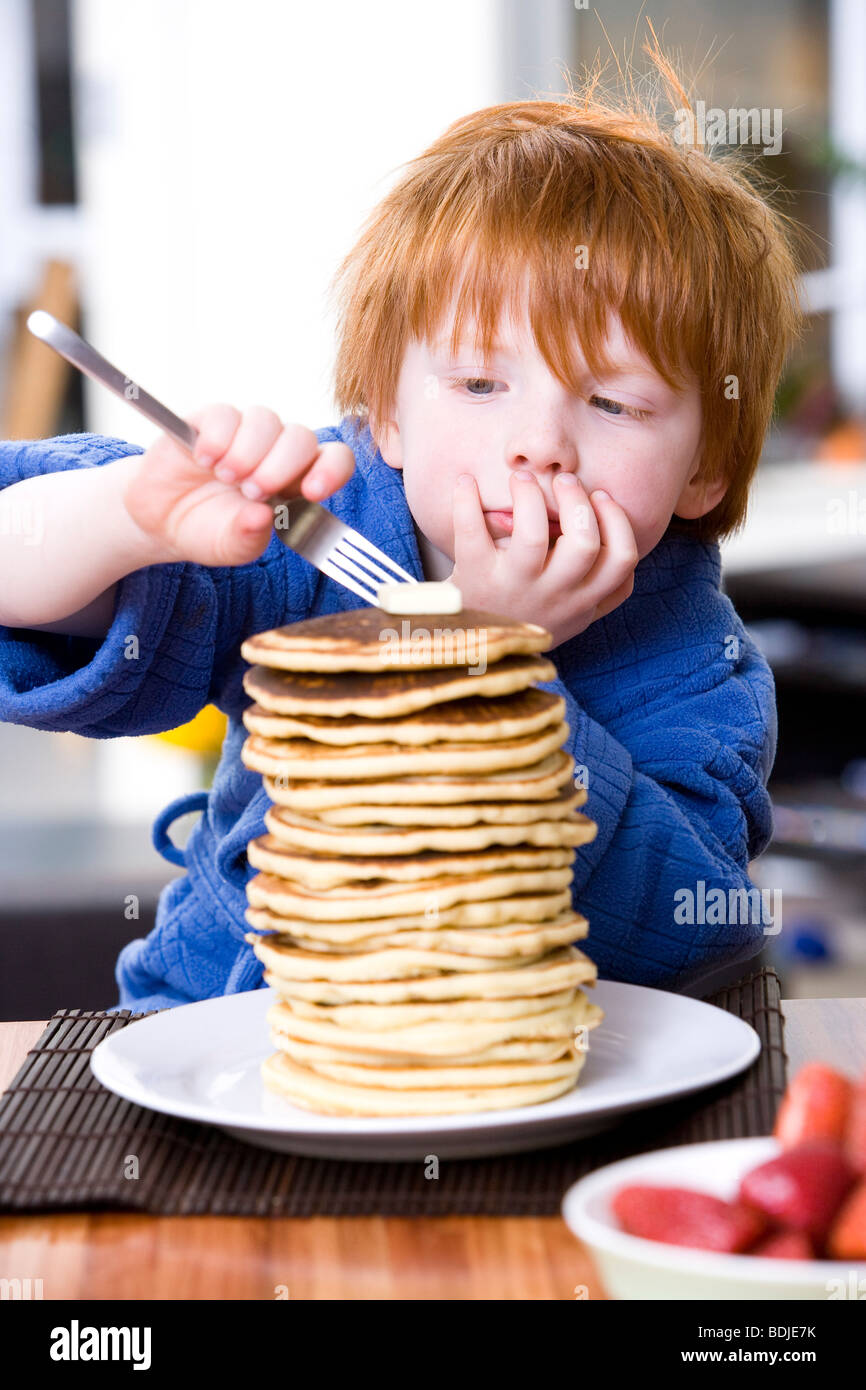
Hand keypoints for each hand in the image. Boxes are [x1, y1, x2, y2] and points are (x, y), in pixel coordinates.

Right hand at [122, 405, 355, 566]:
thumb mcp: (231, 547)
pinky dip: (216, 438)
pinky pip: (224, 414)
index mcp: (295, 482)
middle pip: (300, 438)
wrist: (160, 522)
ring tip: (224, 477)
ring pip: (265, 420)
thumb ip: (250, 537)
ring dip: (247, 452)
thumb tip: (264, 517)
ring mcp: (244, 433)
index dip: (331, 470)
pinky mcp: (209, 421)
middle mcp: (276, 452)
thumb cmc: (208, 532)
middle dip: (280, 466)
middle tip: (252, 491)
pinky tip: (203, 460)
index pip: (333, 460)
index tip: (312, 491)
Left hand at [448, 470, 637, 647]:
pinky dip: (466, 499)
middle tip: (563, 480)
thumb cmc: (530, 618)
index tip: (599, 495)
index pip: (621, 559)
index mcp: (582, 601)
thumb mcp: (575, 615)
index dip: (617, 519)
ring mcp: (514, 587)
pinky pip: (471, 531)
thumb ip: (603, 588)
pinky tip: (467, 482)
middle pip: (584, 543)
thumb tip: (624, 537)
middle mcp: (553, 596)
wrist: (474, 647)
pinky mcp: (476, 577)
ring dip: (530, 494)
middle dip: (577, 499)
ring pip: (534, 534)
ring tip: (522, 479)